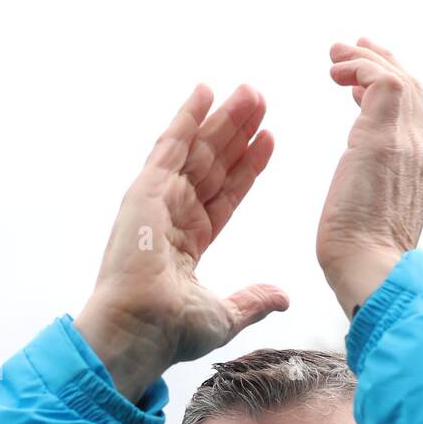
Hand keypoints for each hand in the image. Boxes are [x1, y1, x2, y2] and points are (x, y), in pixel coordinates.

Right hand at [73, 84, 288, 403]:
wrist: (140, 331)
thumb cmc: (170, 332)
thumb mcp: (225, 315)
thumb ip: (253, 300)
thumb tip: (282, 297)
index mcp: (187, 244)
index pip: (225, 196)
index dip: (247, 168)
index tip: (268, 141)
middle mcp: (171, 218)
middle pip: (213, 165)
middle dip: (238, 134)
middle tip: (261, 101)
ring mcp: (156, 202)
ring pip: (197, 151)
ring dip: (222, 119)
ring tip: (250, 92)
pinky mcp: (145, 191)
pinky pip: (170, 145)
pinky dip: (186, 117)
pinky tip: (205, 91)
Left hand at [317, 38, 422, 316]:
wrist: (372, 276)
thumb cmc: (361, 270)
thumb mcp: (371, 233)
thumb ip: (371, 211)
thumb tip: (359, 206)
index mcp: (415, 181)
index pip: (410, 124)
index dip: (387, 97)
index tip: (358, 87)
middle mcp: (417, 158)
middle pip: (413, 94)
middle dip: (384, 65)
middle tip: (355, 50)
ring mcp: (405, 147)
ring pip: (401, 81)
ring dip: (368, 60)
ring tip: (338, 54)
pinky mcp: (383, 141)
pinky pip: (381, 82)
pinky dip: (360, 68)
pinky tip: (336, 71)